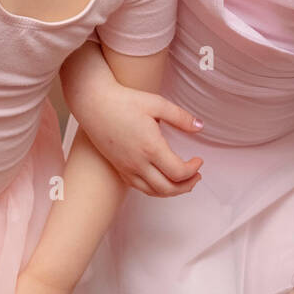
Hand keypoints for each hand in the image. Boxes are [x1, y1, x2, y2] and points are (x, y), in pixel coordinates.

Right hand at [81, 83, 203, 195]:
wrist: (93, 103)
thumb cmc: (124, 101)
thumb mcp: (158, 103)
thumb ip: (181, 117)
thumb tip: (200, 126)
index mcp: (150, 148)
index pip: (178, 172)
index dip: (193, 170)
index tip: (199, 160)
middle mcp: (138, 163)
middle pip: (168, 188)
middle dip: (187, 186)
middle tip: (197, 175)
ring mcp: (126, 167)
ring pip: (153, 192)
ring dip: (172, 191)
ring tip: (184, 181)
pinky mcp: (119, 167)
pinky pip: (140, 187)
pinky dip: (156, 189)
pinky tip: (162, 179)